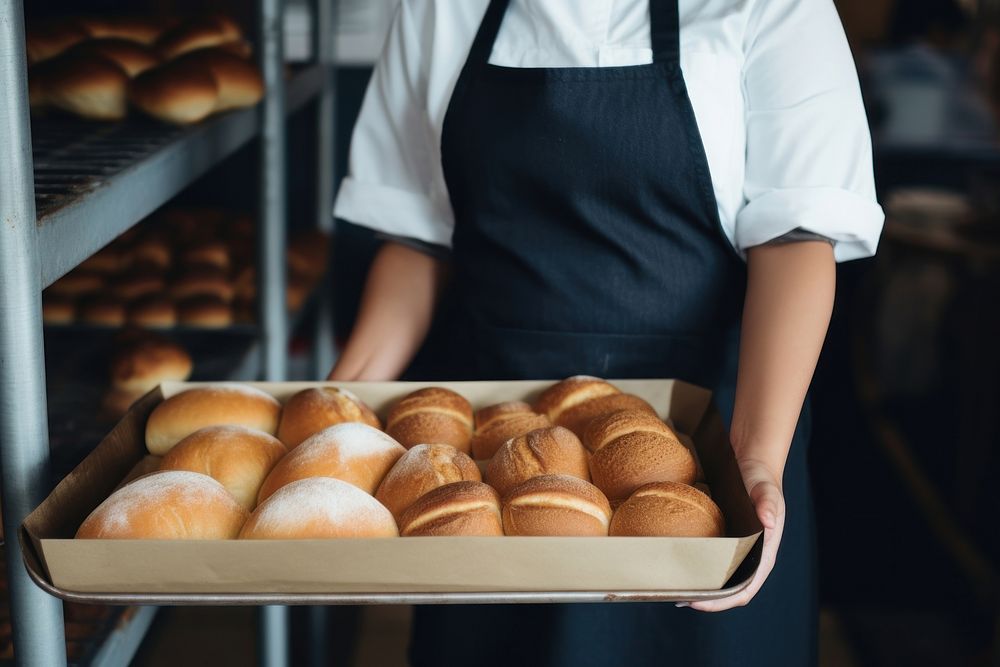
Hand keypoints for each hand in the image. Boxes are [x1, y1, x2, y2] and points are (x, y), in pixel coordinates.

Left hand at [684, 456, 784, 611]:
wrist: (751, 459)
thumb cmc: (762, 477)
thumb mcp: (766, 489)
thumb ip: (768, 504)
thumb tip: (768, 522)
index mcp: (764, 554)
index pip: (745, 589)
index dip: (722, 602)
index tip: (697, 602)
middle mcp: (749, 556)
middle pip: (728, 589)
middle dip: (706, 599)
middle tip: (678, 596)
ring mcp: (735, 548)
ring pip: (717, 576)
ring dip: (699, 584)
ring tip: (674, 585)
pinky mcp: (722, 536)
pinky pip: (709, 557)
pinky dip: (694, 564)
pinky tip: (677, 561)